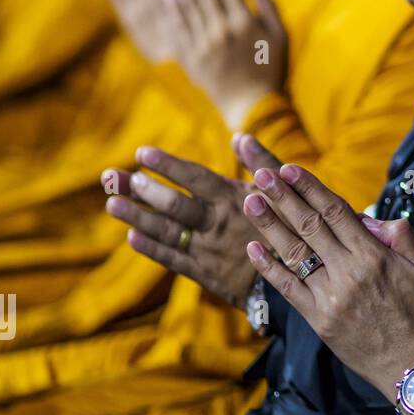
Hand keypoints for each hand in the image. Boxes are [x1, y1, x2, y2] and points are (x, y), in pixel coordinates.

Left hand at [102, 134, 284, 306]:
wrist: (302, 278)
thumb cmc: (295, 228)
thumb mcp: (286, 191)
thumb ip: (262, 162)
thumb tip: (239, 136)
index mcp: (235, 200)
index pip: (195, 178)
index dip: (168, 166)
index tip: (141, 153)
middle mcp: (217, 224)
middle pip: (173, 205)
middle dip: (142, 190)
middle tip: (112, 177)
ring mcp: (209, 250)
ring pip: (167, 232)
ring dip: (137, 217)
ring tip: (111, 203)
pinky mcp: (207, 274)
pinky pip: (174, 260)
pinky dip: (152, 249)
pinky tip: (131, 237)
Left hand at [158, 0, 286, 127]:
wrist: (253, 108)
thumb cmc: (272, 71)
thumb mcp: (282, 38)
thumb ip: (270, 8)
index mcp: (246, 24)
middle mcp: (224, 31)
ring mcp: (206, 44)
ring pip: (189, 6)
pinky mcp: (193, 57)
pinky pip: (180, 29)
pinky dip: (172, 9)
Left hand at [240, 161, 413, 394]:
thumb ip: (401, 236)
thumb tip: (369, 219)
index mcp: (374, 255)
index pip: (336, 212)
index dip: (310, 188)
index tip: (290, 169)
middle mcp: (348, 272)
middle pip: (310, 225)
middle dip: (284, 197)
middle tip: (262, 174)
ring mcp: (330, 297)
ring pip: (294, 253)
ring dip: (270, 225)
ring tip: (251, 200)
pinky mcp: (319, 320)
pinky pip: (288, 288)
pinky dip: (269, 268)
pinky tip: (253, 249)